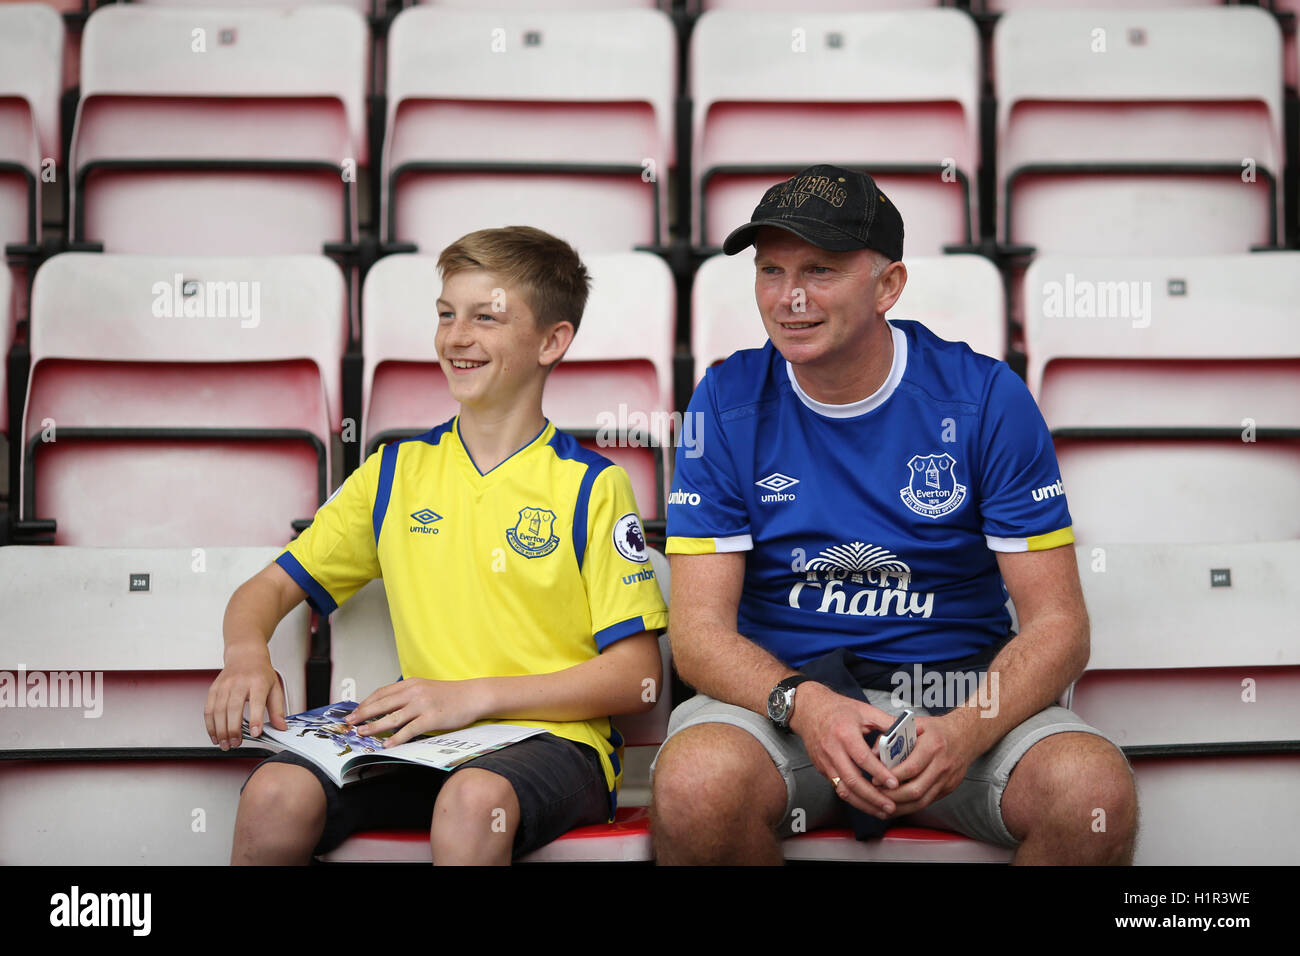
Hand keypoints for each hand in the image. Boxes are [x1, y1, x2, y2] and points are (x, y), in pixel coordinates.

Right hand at [204, 645, 286, 749]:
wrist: (245, 655)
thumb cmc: (260, 673)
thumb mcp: (275, 688)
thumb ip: (278, 710)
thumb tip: (281, 727)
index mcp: (258, 682)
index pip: (257, 702)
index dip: (255, 719)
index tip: (255, 733)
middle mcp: (239, 683)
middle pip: (234, 708)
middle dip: (233, 729)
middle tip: (236, 743)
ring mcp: (224, 685)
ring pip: (218, 710)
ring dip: (220, 730)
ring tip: (225, 744)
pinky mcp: (214, 689)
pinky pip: (208, 709)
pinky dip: (210, 725)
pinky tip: (215, 735)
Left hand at [346, 678, 490, 747]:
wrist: (473, 696)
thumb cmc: (450, 695)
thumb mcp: (426, 688)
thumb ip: (408, 695)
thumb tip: (388, 708)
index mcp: (411, 683)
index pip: (382, 692)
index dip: (366, 703)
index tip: (355, 712)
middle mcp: (415, 692)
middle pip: (382, 703)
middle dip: (363, 714)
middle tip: (350, 723)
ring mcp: (423, 705)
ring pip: (392, 717)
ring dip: (374, 727)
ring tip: (362, 734)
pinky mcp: (432, 718)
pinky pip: (409, 730)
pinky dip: (396, 738)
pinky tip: (387, 745)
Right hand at [787, 682, 905, 818]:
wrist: (809, 710)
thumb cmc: (838, 709)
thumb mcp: (864, 710)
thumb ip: (887, 723)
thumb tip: (912, 731)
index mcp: (844, 733)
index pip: (862, 758)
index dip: (879, 773)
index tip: (894, 784)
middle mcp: (832, 750)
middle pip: (852, 780)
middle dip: (873, 797)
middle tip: (890, 806)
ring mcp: (825, 762)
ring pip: (844, 790)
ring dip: (863, 804)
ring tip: (881, 811)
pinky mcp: (822, 769)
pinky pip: (838, 788)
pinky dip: (854, 799)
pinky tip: (867, 804)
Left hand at [880, 713, 979, 817]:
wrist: (965, 736)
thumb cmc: (938, 730)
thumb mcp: (916, 724)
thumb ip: (893, 734)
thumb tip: (874, 751)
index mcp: (933, 746)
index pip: (911, 768)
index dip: (891, 777)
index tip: (876, 779)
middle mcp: (942, 765)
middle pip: (916, 789)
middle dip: (892, 796)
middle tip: (876, 794)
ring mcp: (946, 780)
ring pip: (921, 801)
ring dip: (900, 806)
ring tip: (883, 803)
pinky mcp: (948, 789)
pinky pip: (927, 802)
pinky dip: (910, 807)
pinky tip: (897, 805)